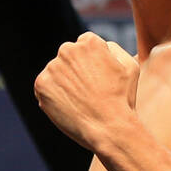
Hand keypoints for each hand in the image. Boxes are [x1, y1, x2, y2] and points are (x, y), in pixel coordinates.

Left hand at [35, 32, 138, 150]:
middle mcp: (68, 50)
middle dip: (76, 70)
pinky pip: (45, 87)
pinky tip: (68, 106)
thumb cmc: (122, 99)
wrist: (107, 128)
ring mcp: (52, 67)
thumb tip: (102, 45)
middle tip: (88, 92)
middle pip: (68, 57)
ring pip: (56, 73)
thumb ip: (114, 49)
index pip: (84, 45)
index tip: (97, 80)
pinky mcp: (41, 85)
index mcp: (89, 42)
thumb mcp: (130, 67)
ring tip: (79, 102)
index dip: (92, 64)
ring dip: (64, 84)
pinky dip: (53, 96)